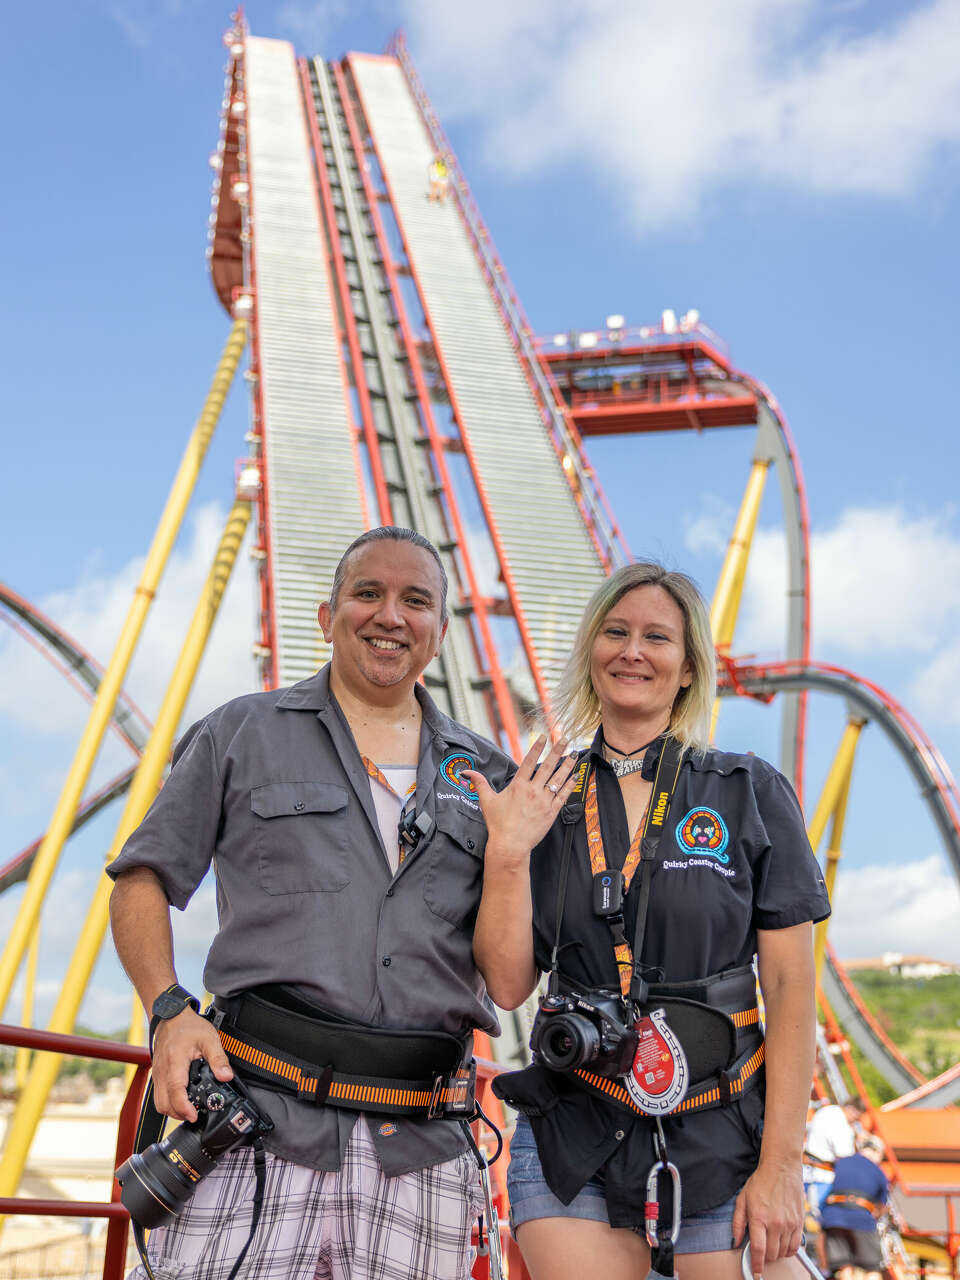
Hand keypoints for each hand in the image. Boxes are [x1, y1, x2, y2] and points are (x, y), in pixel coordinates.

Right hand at [151, 1007, 233, 1121]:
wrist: (171, 1016)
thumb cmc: (188, 1026)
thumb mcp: (209, 1039)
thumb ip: (219, 1059)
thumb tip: (226, 1076)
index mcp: (174, 1062)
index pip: (175, 1091)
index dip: (183, 1107)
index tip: (194, 1115)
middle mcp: (162, 1071)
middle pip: (163, 1103)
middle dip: (178, 1114)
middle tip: (195, 1114)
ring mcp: (157, 1074)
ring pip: (159, 1102)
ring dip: (172, 1110)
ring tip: (189, 1109)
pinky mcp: (157, 1075)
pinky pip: (158, 1095)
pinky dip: (168, 1102)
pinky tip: (181, 1099)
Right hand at [463, 736, 579, 863]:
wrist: (510, 845)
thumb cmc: (498, 824)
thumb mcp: (486, 801)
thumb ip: (479, 783)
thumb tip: (467, 772)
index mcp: (518, 786)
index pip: (529, 761)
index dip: (537, 748)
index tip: (544, 737)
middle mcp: (533, 790)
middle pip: (547, 766)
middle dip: (557, 751)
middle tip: (565, 739)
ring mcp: (544, 801)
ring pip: (558, 779)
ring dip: (567, 765)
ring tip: (574, 754)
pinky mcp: (551, 812)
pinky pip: (564, 795)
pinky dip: (570, 785)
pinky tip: (576, 776)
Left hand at [732, 1158, 803, 1276]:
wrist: (781, 1168)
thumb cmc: (761, 1182)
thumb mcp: (742, 1198)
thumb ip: (737, 1222)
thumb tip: (735, 1241)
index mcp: (759, 1217)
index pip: (758, 1250)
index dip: (756, 1265)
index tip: (756, 1272)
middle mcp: (776, 1223)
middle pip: (772, 1255)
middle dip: (765, 1257)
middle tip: (762, 1250)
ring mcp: (789, 1224)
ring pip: (784, 1252)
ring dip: (777, 1253)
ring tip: (771, 1243)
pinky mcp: (799, 1222)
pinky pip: (796, 1246)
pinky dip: (789, 1250)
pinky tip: (783, 1243)